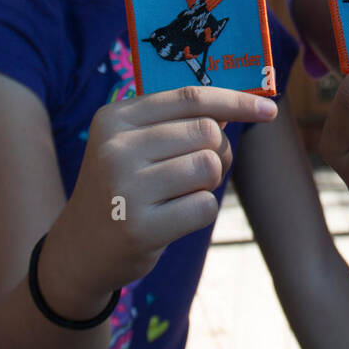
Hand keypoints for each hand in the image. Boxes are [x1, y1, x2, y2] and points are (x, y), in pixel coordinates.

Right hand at [55, 85, 277, 296]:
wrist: (80, 250)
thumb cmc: (123, 188)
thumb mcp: (134, 145)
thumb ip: (179, 121)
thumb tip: (238, 108)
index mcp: (115, 118)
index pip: (191, 97)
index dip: (236, 101)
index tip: (269, 110)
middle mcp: (116, 148)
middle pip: (207, 132)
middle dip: (217, 151)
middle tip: (196, 171)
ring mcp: (125, 189)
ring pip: (209, 167)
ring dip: (208, 183)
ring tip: (179, 194)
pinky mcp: (139, 228)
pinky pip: (205, 207)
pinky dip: (200, 212)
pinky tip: (172, 219)